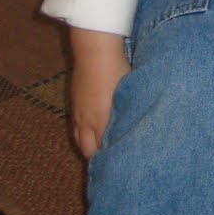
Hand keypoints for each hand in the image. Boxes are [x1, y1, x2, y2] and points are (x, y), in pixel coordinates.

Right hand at [69, 28, 130, 158]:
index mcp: (102, 119)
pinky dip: (83, 135)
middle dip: (98, 158)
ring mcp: (78, 112)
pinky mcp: (74, 102)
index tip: (123, 165)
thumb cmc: (117, 68)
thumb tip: (139, 126)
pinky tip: (91, 133)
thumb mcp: (130, 92)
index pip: (105, 149)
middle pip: (89, 151)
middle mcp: (87, 120)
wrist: (95, 49)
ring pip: (79, 140)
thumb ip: (131, 112)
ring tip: (100, 151)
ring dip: (88, 147)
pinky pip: (75, 127)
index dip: (112, 159)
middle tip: (111, 162)